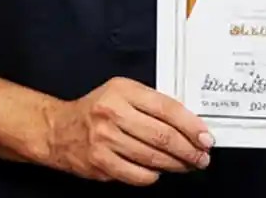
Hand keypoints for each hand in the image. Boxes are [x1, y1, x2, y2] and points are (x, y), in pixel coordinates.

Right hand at [45, 76, 214, 185]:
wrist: (59, 130)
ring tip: (187, 164)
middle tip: (201, 156)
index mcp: (122, 91)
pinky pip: (139, 174)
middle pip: (163, 136)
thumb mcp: (121, 93)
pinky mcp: (101, 162)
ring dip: (177, 165)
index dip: (191, 126)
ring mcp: (105, 139)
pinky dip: (154, 175)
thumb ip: (151, 103)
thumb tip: (189, 124)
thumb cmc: (96, 110)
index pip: (167, 108)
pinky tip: (158, 170)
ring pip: (154, 158)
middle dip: (189, 150)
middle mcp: (112, 113)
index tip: (205, 137)